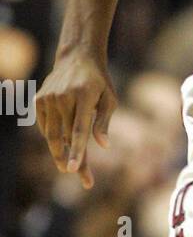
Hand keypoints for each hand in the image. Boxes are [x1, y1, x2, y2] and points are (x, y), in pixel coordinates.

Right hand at [35, 55, 116, 188]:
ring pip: (53, 135)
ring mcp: (48, 98)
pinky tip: (63, 140)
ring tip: (69, 164)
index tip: (73, 169)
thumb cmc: (99, 83)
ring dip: (61, 152)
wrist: (77, 58)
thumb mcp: (109, 100)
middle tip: (82, 177)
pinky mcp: (39, 100)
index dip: (76, 151)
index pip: (78, 129)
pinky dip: (54, 137)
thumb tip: (103, 145)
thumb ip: (104, 122)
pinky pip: (46, 127)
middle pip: (65, 137)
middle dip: (72, 159)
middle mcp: (63, 97)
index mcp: (83, 95)